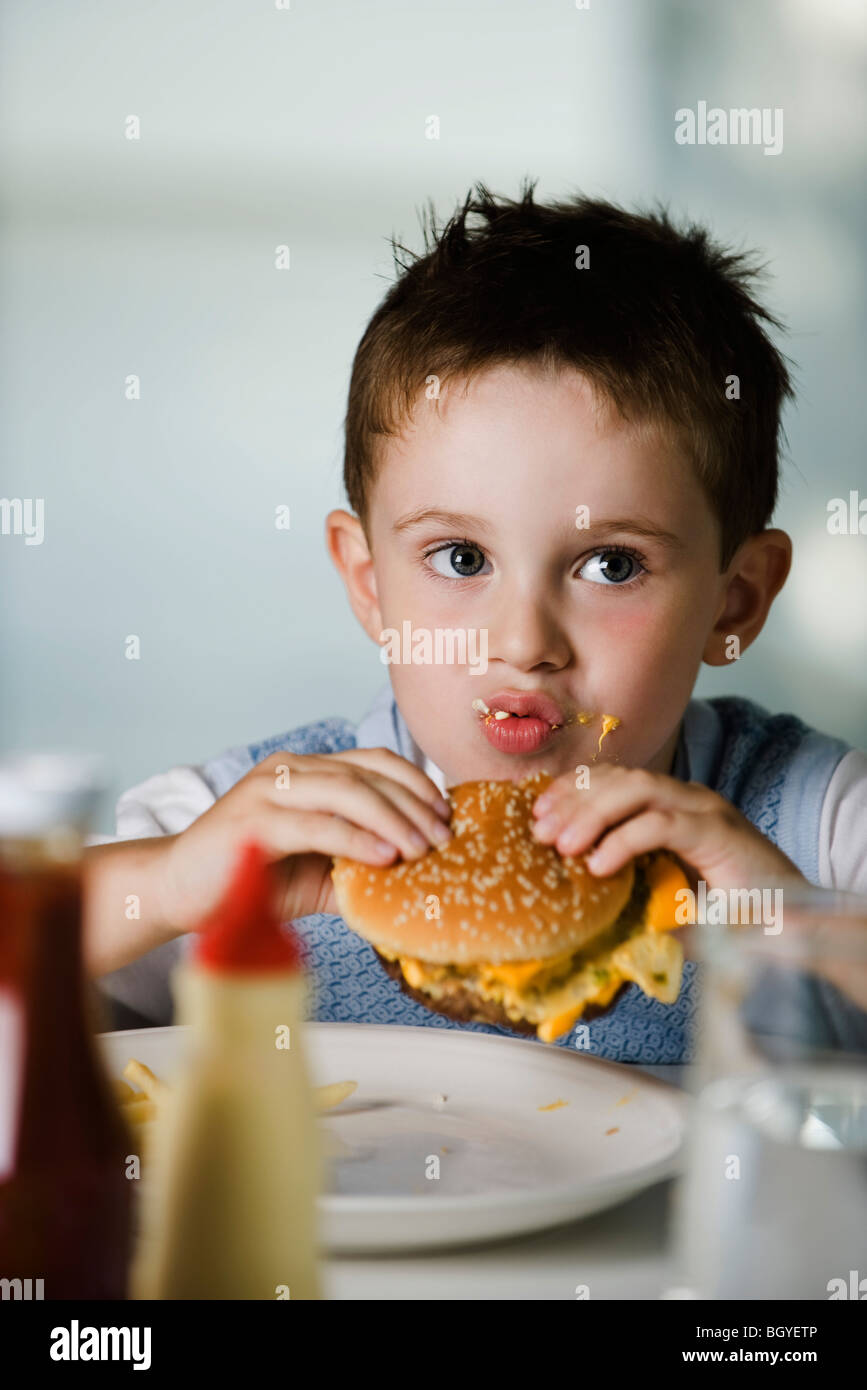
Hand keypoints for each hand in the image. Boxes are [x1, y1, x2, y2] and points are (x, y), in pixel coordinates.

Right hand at [156, 747, 451, 931]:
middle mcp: (289, 770)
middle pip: (368, 774)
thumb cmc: (248, 880)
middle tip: (443, 839)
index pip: (375, 762)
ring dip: (393, 819)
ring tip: (422, 849)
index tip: (446, 818)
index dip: (416, 785)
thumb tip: (416, 879)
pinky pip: (316, 824)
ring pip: (347, 791)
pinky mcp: (252, 821)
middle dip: (414, 805)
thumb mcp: (316, 872)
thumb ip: (357, 865)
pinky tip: (384, 855)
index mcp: (306, 771)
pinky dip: (355, 838)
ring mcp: (268, 791)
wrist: (177, 892)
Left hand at [531, 764, 803, 890]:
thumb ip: (629, 896)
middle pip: (621, 778)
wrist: (789, 927)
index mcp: (672, 807)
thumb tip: (576, 913)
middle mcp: (689, 799)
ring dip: (595, 812)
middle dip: (575, 799)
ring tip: (564, 846)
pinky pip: (665, 824)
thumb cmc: (727, 917)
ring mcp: (707, 811)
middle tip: (541, 833)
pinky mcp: (721, 834)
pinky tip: (601, 865)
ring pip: (640, 788)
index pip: (613, 781)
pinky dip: (627, 839)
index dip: (572, 791)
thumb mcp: (664, 901)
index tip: (536, 816)